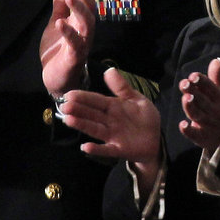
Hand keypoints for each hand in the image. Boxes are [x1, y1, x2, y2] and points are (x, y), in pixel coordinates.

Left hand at [40, 0, 95, 95]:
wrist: (57, 79)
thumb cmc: (59, 49)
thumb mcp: (57, 21)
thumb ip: (60, 3)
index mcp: (81, 20)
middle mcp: (86, 30)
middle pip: (89, 7)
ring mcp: (82, 43)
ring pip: (87, 23)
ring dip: (78, 9)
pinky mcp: (74, 57)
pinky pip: (75, 44)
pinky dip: (69, 32)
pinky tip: (60, 22)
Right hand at [60, 66, 162, 180]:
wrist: (156, 139)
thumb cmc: (144, 118)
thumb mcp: (137, 99)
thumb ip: (122, 87)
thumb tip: (108, 70)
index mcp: (113, 106)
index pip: (96, 100)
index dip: (83, 97)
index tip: (69, 94)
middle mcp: (109, 121)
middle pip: (91, 114)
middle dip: (78, 110)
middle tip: (64, 106)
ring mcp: (112, 135)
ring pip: (95, 129)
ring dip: (82, 125)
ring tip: (68, 120)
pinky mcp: (119, 149)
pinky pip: (106, 149)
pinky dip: (96, 149)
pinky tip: (85, 147)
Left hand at [177, 57, 219, 153]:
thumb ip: (217, 76)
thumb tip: (216, 60)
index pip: (210, 87)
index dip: (202, 81)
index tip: (194, 76)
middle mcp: (215, 111)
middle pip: (202, 100)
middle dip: (193, 91)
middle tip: (184, 84)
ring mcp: (209, 124)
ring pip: (198, 115)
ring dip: (191, 107)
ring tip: (186, 98)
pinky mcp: (203, 137)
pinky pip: (195, 135)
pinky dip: (189, 131)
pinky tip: (183, 124)